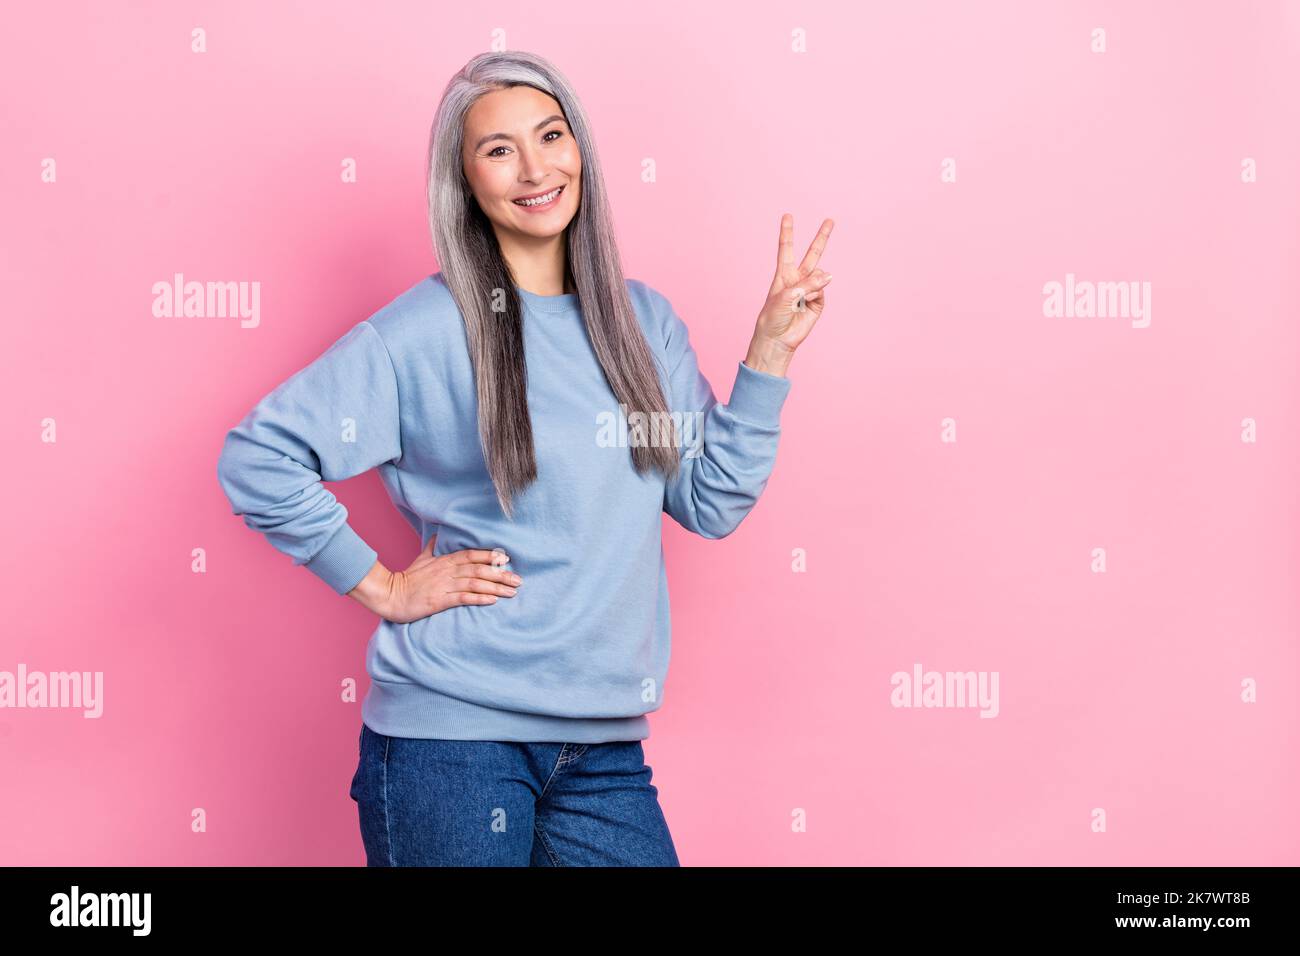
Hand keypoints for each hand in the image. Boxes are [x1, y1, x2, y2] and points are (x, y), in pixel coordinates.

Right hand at [348, 534, 521, 623]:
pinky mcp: (440, 600)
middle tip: (519, 580)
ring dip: (496, 587)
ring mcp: (445, 585)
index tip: (508, 560)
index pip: (473, 555)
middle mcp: (448, 571)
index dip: (491, 557)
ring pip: (475, 583)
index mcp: (445, 560)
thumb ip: (432, 547)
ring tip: (512, 592)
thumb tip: (437, 534)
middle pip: (480, 570)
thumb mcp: (421, 558)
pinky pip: (463, 598)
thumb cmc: (408, 578)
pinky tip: (493, 601)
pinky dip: (479, 598)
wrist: (390, 595)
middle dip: (501, 575)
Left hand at [746, 213, 834, 373]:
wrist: (777, 339)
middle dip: (822, 238)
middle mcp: (798, 280)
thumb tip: (829, 276)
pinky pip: (822, 291)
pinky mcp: (818, 302)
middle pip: (812, 254)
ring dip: (812, 284)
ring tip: (801, 299)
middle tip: (830, 220)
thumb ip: (807, 284)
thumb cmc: (773, 317)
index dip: (787, 232)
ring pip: (820, 275)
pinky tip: (806, 305)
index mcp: (784, 274)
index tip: (787, 216)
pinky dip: (815, 296)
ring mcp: (810, 290)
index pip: (786, 249)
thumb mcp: (785, 296)